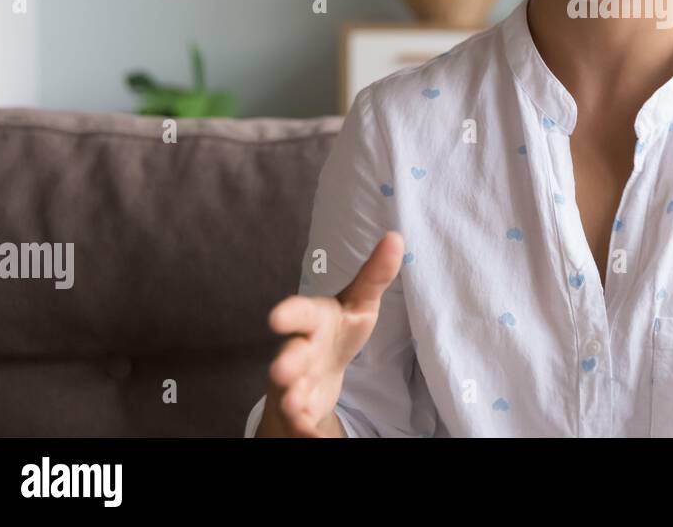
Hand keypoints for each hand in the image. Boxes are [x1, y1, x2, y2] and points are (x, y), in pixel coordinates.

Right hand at [259, 231, 404, 436]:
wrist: (315, 374)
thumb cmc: (337, 330)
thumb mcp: (358, 302)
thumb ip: (375, 275)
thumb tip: (396, 237)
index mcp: (314, 321)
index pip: (301, 313)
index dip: (289, 314)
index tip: (276, 316)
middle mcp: (298, 351)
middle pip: (289, 356)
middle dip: (285, 363)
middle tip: (280, 370)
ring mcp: (295, 383)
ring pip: (290, 392)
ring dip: (293, 398)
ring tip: (296, 405)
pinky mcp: (299, 412)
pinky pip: (302, 422)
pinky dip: (308, 429)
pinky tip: (315, 435)